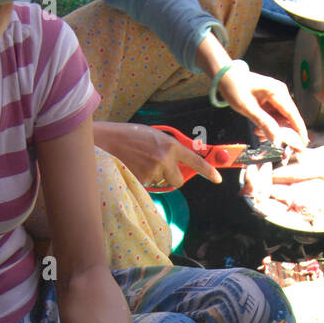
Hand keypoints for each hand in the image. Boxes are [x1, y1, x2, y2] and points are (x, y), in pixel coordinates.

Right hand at [95, 122, 221, 189]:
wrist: (106, 142)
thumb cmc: (128, 136)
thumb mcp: (153, 136)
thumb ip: (169, 147)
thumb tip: (182, 159)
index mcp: (170, 145)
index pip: (195, 160)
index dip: (208, 170)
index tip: (218, 178)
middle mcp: (165, 160)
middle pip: (178, 180)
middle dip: (172, 178)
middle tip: (159, 168)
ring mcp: (153, 172)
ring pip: (161, 183)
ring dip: (154, 177)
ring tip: (138, 162)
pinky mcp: (142, 182)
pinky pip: (148, 186)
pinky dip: (142, 180)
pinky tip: (132, 168)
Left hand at [218, 68, 308, 148]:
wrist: (225, 76)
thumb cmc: (234, 87)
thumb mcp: (247, 108)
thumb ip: (264, 123)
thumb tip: (277, 139)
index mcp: (277, 92)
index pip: (293, 114)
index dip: (299, 130)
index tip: (304, 143)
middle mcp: (280, 92)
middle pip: (288, 118)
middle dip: (282, 132)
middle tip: (274, 144)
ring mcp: (276, 96)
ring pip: (281, 118)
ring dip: (272, 129)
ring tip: (257, 132)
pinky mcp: (271, 99)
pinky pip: (274, 116)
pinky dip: (268, 124)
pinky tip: (258, 128)